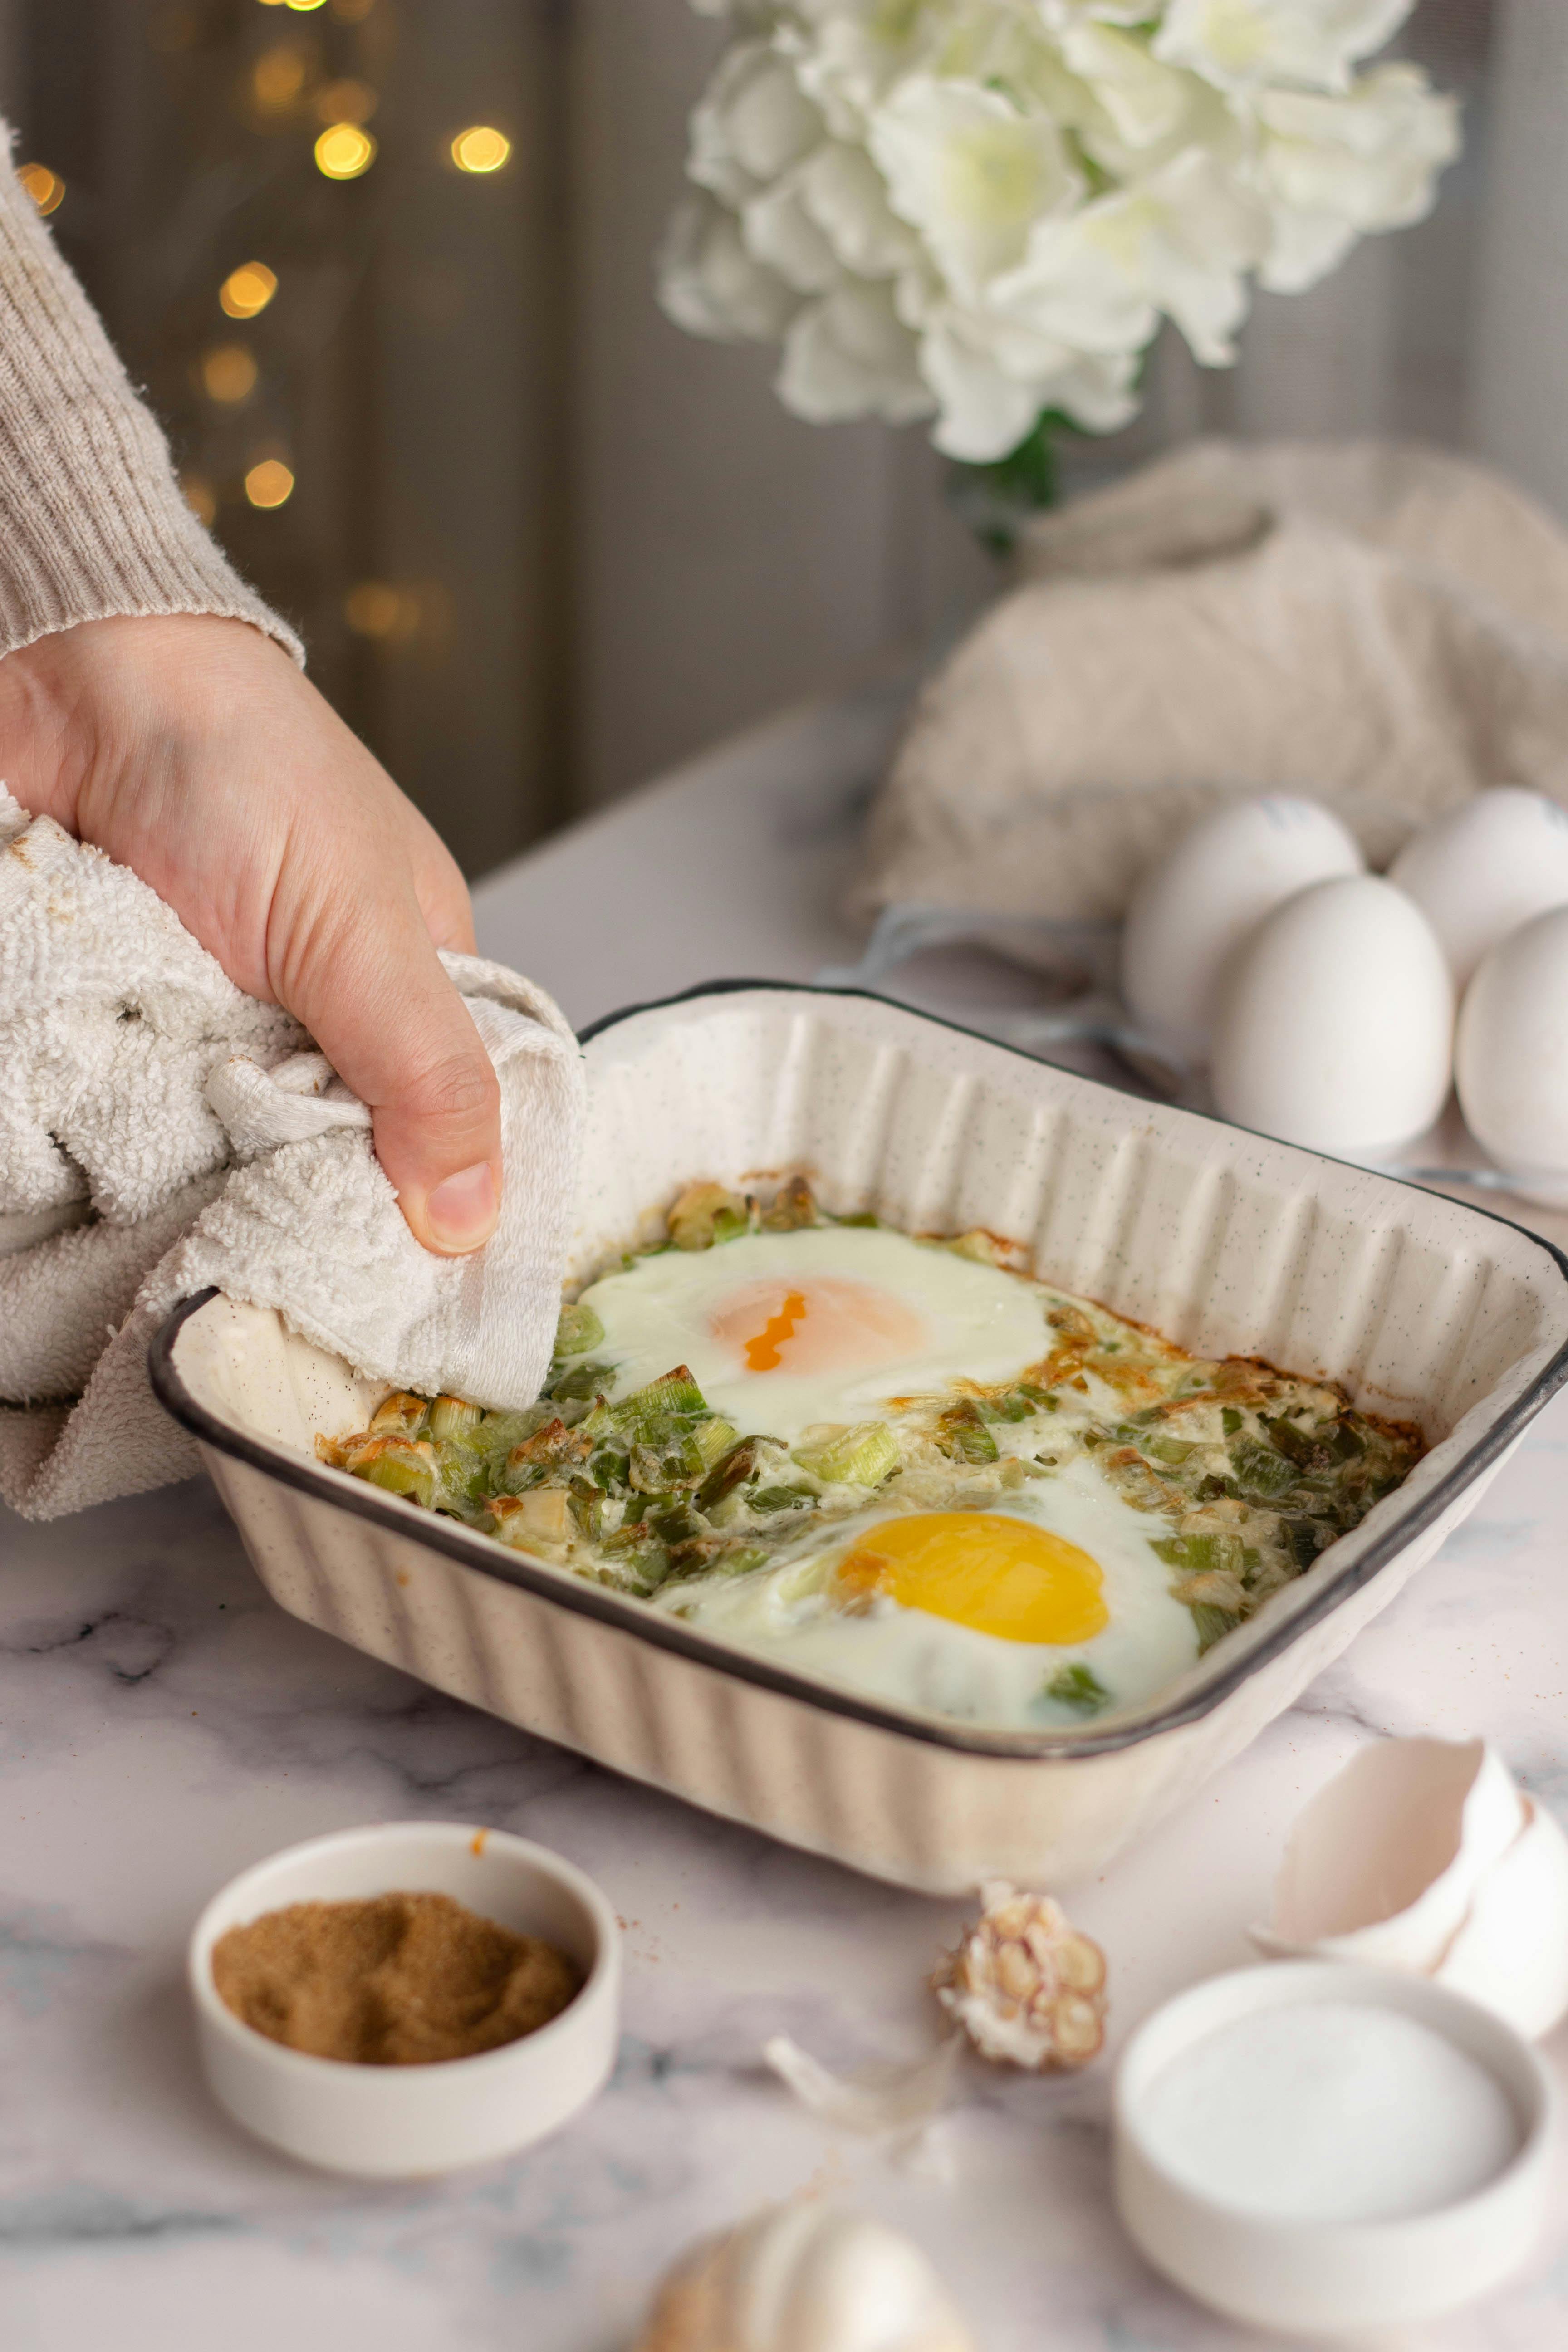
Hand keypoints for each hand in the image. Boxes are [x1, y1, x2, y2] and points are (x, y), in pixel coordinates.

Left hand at [0, 612, 500, 1253]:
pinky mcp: (129, 1029)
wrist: (72, 674)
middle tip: (268, 1250)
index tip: (384, 1290)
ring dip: (201, 1174)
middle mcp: (320, 1015)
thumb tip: (472, 1219)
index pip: (444, 1132)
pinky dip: (122, 1139)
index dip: (421, 1209)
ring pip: (225, 1153)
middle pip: (328, 1160)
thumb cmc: (237, 764)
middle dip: (294, 1200)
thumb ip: (422, 1070)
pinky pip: (132, 1124)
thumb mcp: (359, 931)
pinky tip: (119, 1156)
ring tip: (187, 1197)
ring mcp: (218, 1026)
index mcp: (413, 984)